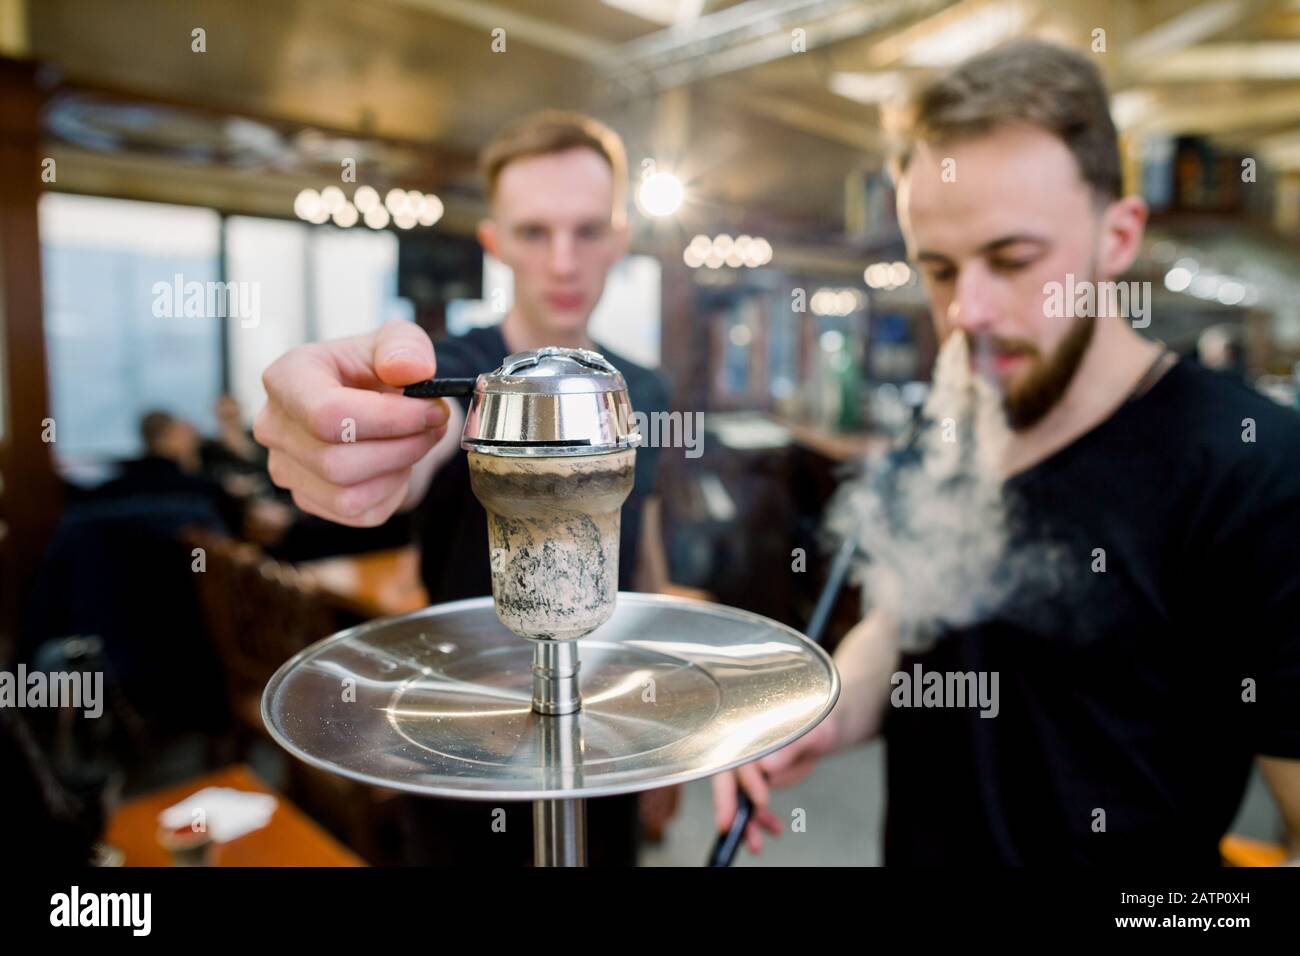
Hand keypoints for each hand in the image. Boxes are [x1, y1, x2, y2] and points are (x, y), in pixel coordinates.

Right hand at [254, 320, 449, 526]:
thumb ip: (405, 346)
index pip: (326, 414)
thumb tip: (409, 369)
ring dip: (398, 470)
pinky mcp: (307, 499)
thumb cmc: (379, 369)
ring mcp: (285, 468)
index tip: (432, 409)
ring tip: (417, 441)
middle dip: (402, 447)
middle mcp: (274, 426)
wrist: (375, 402)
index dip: (389, 419)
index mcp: (287, 378)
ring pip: (347, 496)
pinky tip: (396, 463)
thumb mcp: (397, 342)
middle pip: (337, 462)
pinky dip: (390, 491)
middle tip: (435, 425)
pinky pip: (357, 513)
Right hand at [711, 712, 839, 853]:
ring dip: (744, 823)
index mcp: (748, 732)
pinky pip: (753, 806)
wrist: (820, 734)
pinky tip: (776, 829)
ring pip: (737, 798)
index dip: (746, 780)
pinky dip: (762, 822)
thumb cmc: (814, 724)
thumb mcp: (809, 734)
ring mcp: (748, 770)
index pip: (739, 756)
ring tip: (755, 845)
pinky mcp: (756, 785)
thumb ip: (788, 748)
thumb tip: (767, 766)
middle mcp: (742, 751)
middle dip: (726, 805)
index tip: (761, 800)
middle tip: (727, 827)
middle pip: (727, 779)